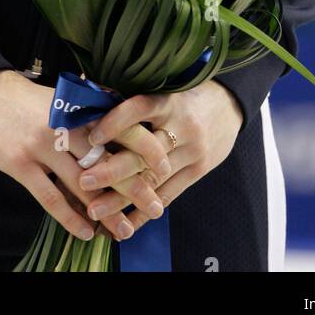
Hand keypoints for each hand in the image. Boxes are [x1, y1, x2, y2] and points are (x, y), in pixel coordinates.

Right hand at [0, 70, 167, 244]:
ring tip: (124, 230)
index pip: (119, 127)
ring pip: (82, 184)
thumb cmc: (25, 99)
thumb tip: (122, 123)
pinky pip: (50, 196)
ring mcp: (41, 145)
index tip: (164, 168)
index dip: (144, 149)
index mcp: (77, 107)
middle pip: (107, 160)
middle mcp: (64, 125)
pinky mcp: (20, 164)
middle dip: (133, 186)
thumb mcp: (61, 97)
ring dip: (106, 210)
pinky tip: (86, 231)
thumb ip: (89, 110)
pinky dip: (70, 217)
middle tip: (154, 208)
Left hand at [74, 79, 243, 232]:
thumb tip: (94, 104)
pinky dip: (144, 211)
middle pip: (145, 152)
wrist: (230, 106)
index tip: (92, 136)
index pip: (140, 109)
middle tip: (84, 181)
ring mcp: (192, 152)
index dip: (116, 121)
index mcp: (170, 102)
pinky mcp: (198, 171)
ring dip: (122, 198)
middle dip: (112, 169)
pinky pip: (168, 195)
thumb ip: (138, 102)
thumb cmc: (187, 95)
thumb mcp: (167, 90)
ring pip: (153, 179)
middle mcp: (182, 127)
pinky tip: (124, 224)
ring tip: (95, 210)